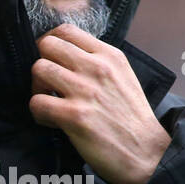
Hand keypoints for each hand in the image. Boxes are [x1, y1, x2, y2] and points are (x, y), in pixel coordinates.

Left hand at [30, 24, 170, 183]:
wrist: (147, 153)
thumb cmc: (132, 119)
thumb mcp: (123, 77)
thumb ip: (98, 62)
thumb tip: (68, 55)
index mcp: (109, 55)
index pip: (67, 30)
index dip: (50, 43)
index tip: (51, 59)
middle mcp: (97, 68)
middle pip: (47, 45)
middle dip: (41, 62)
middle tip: (48, 83)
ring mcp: (85, 91)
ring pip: (38, 69)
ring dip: (37, 87)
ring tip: (49, 101)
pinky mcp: (75, 116)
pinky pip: (37, 103)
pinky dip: (38, 113)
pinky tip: (52, 121)